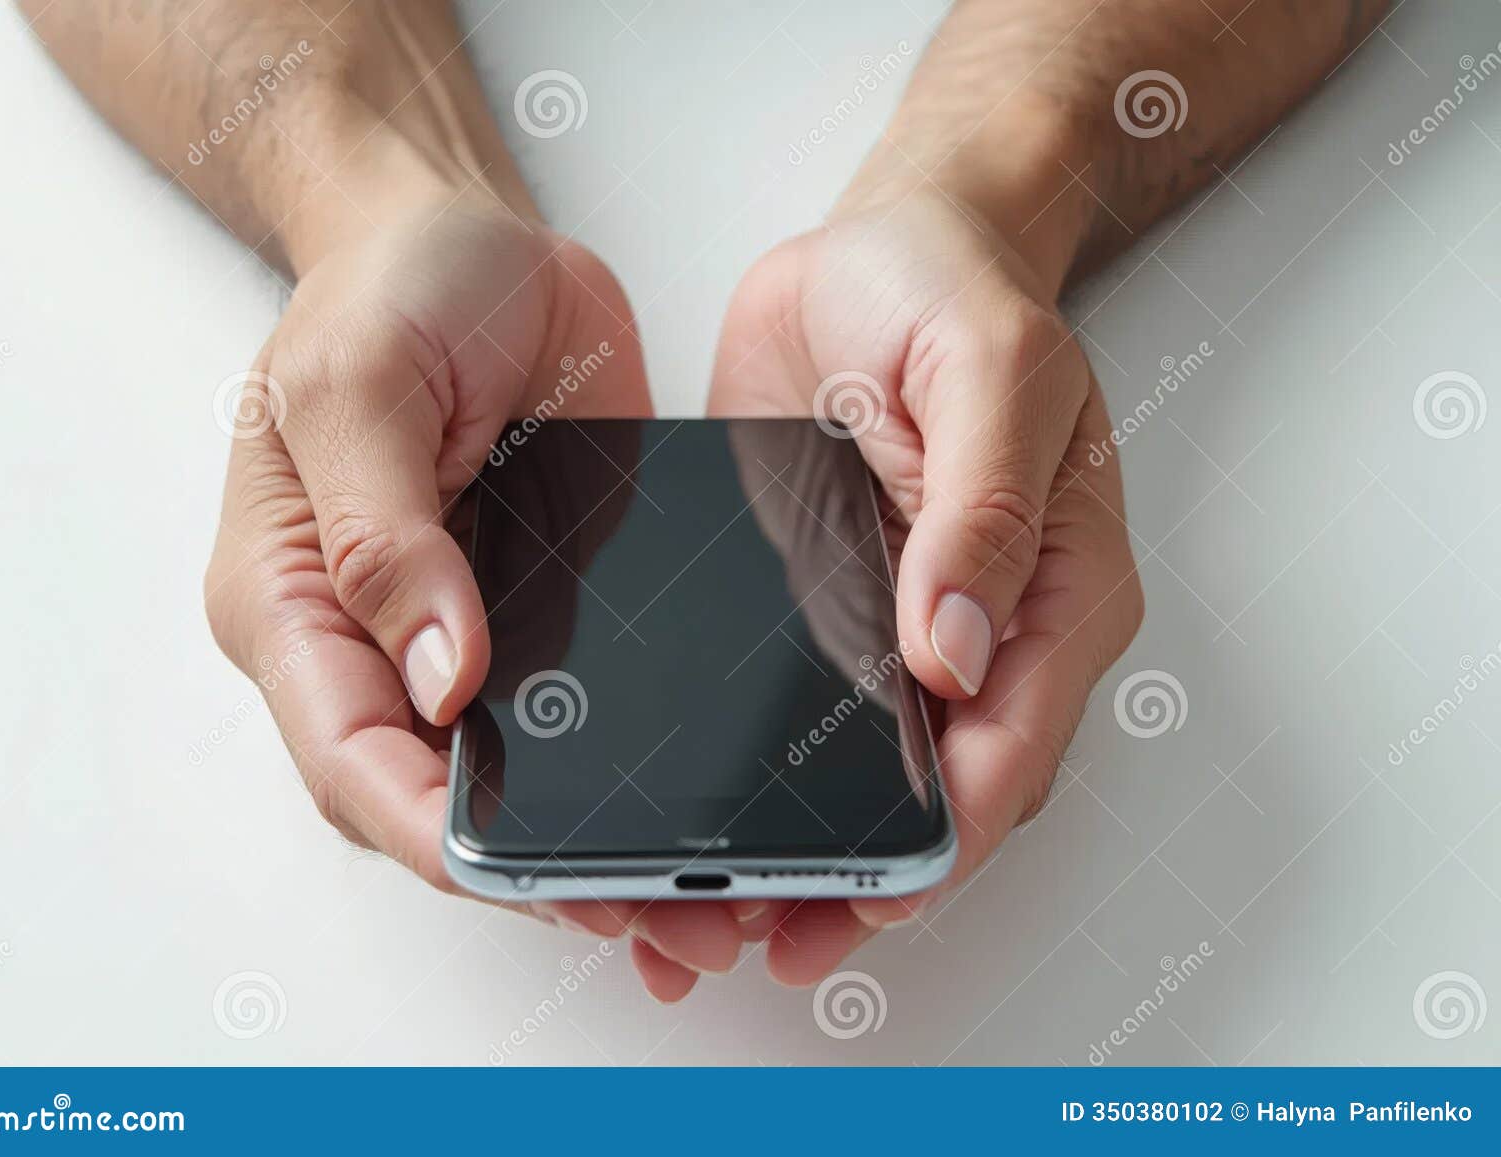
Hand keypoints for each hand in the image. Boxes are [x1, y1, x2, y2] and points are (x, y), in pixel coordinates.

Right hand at [203, 191, 754, 998]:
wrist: (470, 241)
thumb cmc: (393, 287)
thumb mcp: (364, 382)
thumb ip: (386, 531)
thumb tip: (437, 676)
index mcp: (289, 599)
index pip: (348, 758)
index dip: (436, 835)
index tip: (533, 877)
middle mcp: (366, 643)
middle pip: (431, 802)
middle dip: (535, 875)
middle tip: (658, 914)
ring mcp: (453, 641)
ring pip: (509, 788)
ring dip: (594, 853)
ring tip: (704, 902)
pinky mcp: (536, 618)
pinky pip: (575, 724)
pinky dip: (627, 783)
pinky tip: (700, 813)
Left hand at [710, 191, 1143, 986]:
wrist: (883, 243)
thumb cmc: (954, 288)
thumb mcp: (990, 371)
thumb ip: (980, 510)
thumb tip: (954, 653)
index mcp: (1051, 591)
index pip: (1011, 749)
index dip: (947, 837)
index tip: (872, 893)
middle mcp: (979, 633)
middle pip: (941, 794)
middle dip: (865, 879)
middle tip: (776, 942)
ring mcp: (897, 633)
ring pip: (865, 780)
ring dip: (803, 858)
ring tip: (718, 922)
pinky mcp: (822, 613)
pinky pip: (793, 719)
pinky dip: (754, 784)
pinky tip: (696, 821)